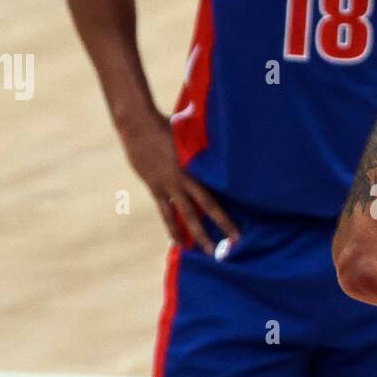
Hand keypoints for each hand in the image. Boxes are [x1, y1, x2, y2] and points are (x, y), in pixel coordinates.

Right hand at [119, 108, 239, 252]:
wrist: (137, 125)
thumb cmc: (167, 124)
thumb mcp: (191, 136)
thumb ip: (204, 149)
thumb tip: (222, 151)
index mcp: (196, 167)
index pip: (216, 195)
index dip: (227, 214)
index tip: (238, 229)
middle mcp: (184, 179)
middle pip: (204, 208)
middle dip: (218, 227)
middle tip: (229, 247)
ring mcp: (168, 185)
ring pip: (183, 215)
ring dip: (194, 234)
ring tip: (203, 251)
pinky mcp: (154, 187)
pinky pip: (165, 212)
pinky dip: (172, 227)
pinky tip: (178, 241)